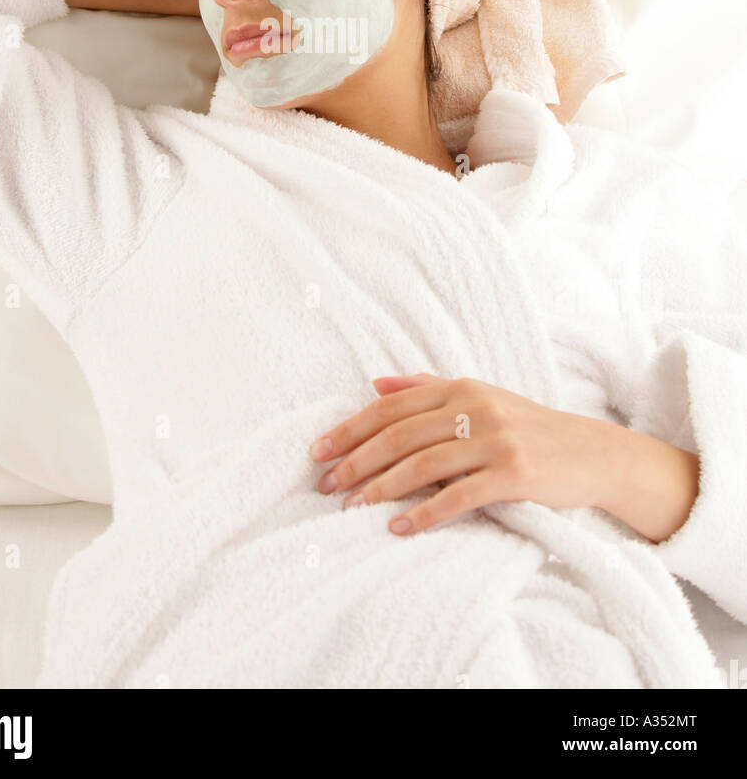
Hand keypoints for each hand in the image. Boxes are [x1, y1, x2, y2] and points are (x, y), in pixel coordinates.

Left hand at [310, 373, 695, 539]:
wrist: (592, 454)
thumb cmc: (527, 427)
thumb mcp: (479, 398)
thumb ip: (426, 388)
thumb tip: (374, 383)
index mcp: (460, 387)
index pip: (391, 406)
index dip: (351, 428)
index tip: (318, 450)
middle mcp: (475, 407)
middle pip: (400, 435)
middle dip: (356, 461)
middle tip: (326, 486)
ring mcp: (496, 440)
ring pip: (423, 464)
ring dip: (381, 488)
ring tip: (351, 508)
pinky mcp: (515, 474)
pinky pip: (459, 496)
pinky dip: (425, 512)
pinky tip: (399, 527)